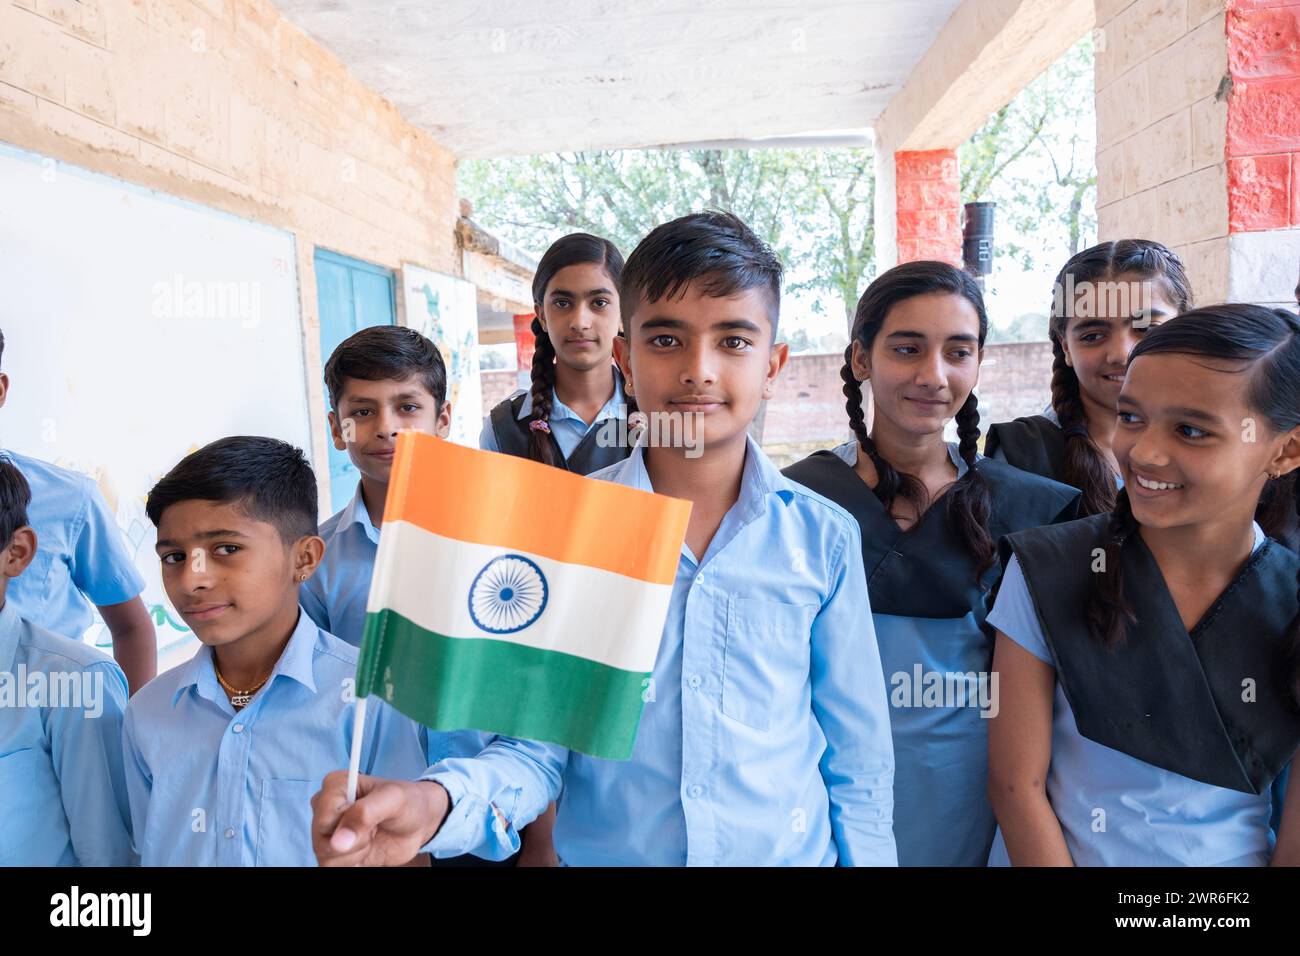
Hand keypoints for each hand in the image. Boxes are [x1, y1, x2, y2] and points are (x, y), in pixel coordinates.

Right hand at [311, 770, 449, 866]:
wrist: (418, 821)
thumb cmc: (407, 802)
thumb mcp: (394, 798)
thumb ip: (366, 813)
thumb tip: (338, 842)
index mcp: (335, 786)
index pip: (324, 817)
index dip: (348, 824)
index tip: (370, 818)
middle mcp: (325, 809)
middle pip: (321, 840)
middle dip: (355, 841)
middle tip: (374, 828)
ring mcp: (329, 832)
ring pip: (326, 858)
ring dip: (356, 853)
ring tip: (372, 837)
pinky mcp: (335, 853)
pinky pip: (333, 868)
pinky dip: (355, 863)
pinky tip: (367, 849)